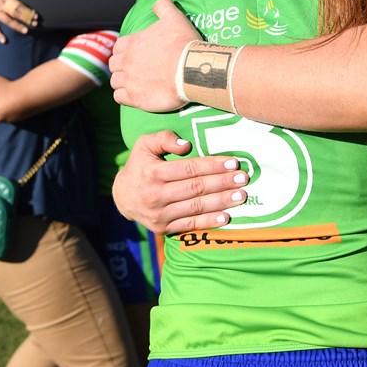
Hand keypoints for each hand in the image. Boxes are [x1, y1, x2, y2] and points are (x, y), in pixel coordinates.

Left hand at [110, 0, 199, 111]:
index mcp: (132, 43)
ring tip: (134, 83)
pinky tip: (134, 95)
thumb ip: (163, 6)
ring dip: (122, 81)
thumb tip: (159, 2)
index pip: (118, 46)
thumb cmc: (183, 43)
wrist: (191, 69)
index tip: (134, 54)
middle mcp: (126, 61)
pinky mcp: (134, 98)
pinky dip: (124, 96)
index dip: (125, 50)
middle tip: (135, 69)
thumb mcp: (174, 17)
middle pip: (114, 65)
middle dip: (121, 66)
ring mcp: (129, 80)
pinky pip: (119, 98)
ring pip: (115, 81)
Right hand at [112, 131, 249, 234]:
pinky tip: (226, 216)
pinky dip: (209, 221)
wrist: (122, 197)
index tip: (233, 162)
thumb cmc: (140, 165)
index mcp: (153, 172)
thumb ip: (164, 138)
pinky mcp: (162, 228)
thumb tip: (186, 145)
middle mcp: (155, 195)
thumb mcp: (144, 144)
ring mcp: (159, 214)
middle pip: (195, 188)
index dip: (212, 165)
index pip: (189, 169)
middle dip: (222, 183)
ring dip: (221, 202)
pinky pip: (189, 224)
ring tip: (241, 196)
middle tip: (243, 178)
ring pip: (195, 207)